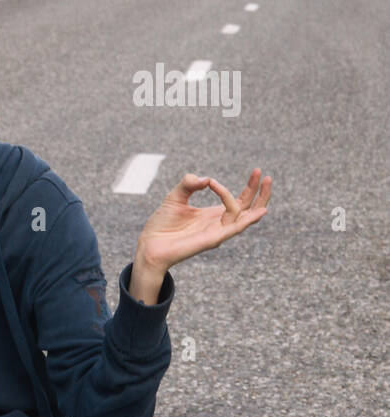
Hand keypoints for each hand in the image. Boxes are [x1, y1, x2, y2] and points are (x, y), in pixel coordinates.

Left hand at [137, 169, 272, 270]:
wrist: (150, 245)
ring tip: (261, 180)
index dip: (250, 186)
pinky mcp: (214, 239)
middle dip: (259, 191)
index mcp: (213, 214)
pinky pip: (234, 228)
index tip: (256, 171)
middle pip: (249, 208)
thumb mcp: (175, 197)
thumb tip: (206, 179)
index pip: (240, 199)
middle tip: (266, 175)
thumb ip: (189, 184)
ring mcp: (219, 231)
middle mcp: (220, 223)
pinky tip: (260, 211)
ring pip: (244, 214)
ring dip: (253, 197)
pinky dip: (247, 219)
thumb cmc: (162, 225)